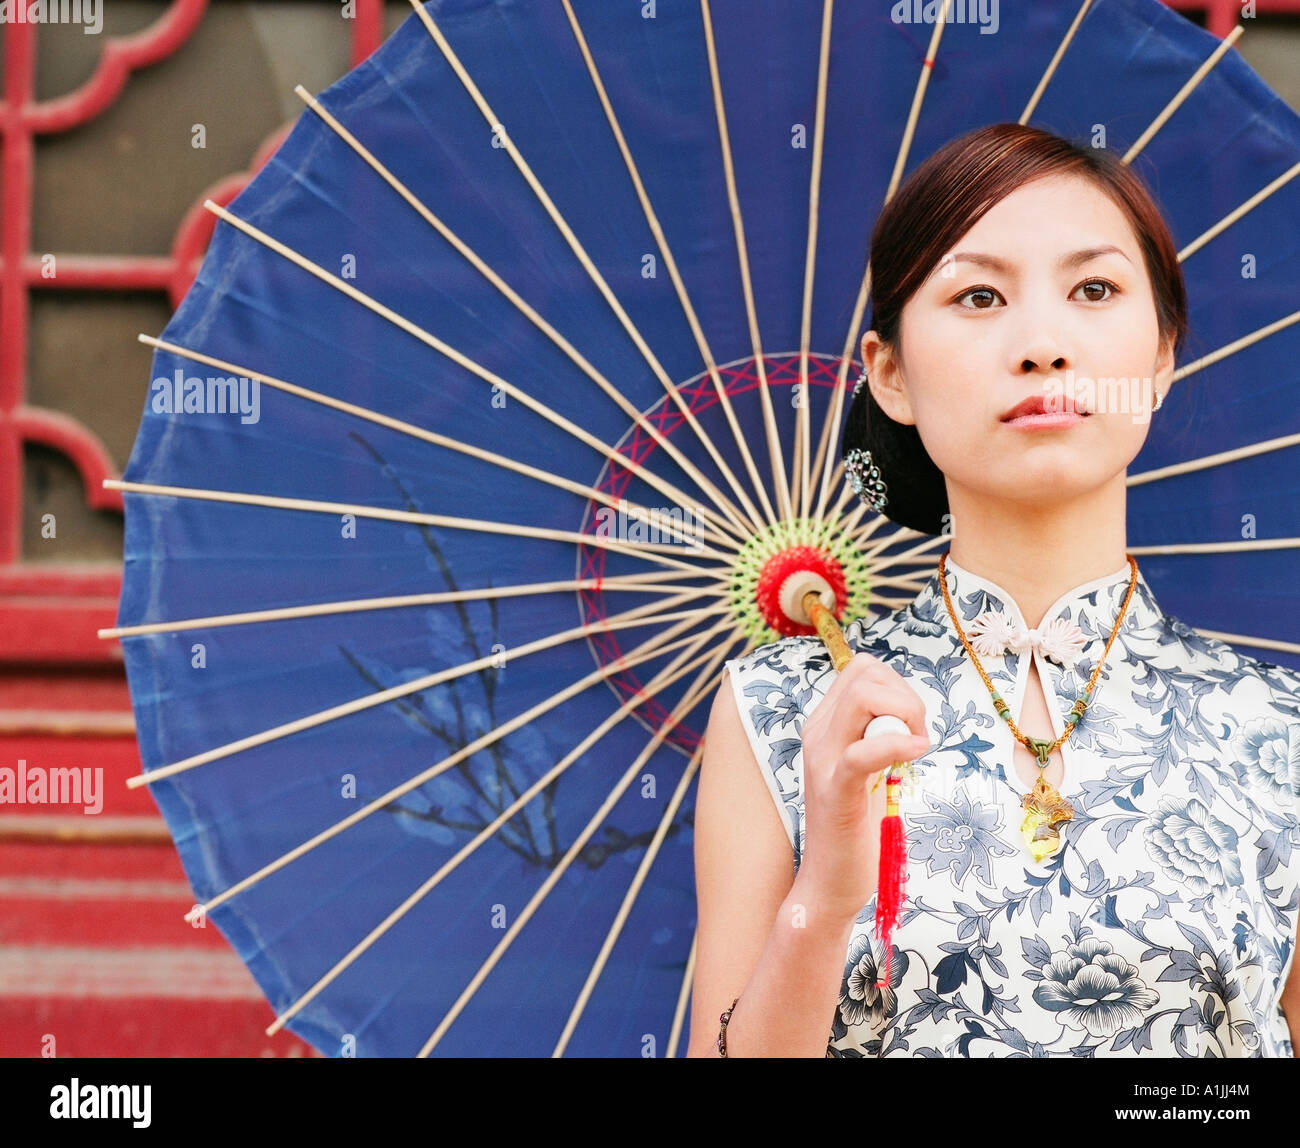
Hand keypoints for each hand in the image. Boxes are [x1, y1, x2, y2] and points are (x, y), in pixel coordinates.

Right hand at [791, 652, 928, 923]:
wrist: (830, 881)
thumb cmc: (856, 826)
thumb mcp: (866, 767)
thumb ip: (875, 733)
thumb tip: (905, 707)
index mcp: (824, 725)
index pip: (861, 669)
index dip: (897, 685)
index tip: (912, 725)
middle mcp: (817, 735)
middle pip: (864, 674)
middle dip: (907, 696)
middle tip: (919, 737)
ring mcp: (823, 761)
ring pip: (862, 697)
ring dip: (905, 712)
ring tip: (916, 748)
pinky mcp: (835, 792)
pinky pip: (861, 752)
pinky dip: (895, 744)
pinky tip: (917, 753)